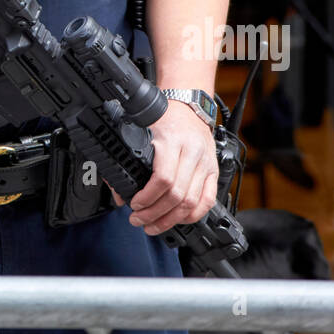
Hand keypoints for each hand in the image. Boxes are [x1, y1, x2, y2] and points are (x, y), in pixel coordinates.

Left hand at [110, 100, 217, 234]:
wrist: (189, 108)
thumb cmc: (165, 118)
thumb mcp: (142, 132)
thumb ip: (128, 161)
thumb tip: (119, 194)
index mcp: (172, 141)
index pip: (164, 178)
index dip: (148, 197)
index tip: (135, 204)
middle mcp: (192, 153)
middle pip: (177, 195)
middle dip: (154, 214)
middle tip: (138, 220)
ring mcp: (206, 164)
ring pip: (192, 202)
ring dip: (170, 220)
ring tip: (153, 225)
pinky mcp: (214, 172)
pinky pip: (207, 201)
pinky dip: (192, 216)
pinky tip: (176, 220)